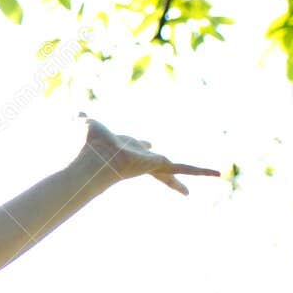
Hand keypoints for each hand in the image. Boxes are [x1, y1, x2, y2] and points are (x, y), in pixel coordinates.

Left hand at [74, 113, 220, 195]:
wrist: (92, 154)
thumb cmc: (87, 143)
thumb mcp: (87, 125)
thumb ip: (81, 119)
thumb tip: (74, 111)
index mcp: (124, 147)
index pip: (136, 146)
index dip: (140, 145)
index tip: (147, 145)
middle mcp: (138, 157)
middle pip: (155, 161)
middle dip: (161, 166)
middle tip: (172, 174)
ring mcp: (150, 164)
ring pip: (172, 171)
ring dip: (186, 176)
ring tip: (204, 180)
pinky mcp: (160, 166)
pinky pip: (184, 169)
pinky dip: (201, 171)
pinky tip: (218, 174)